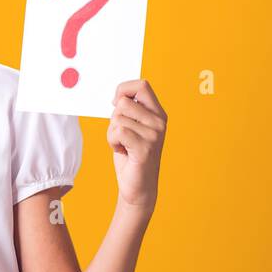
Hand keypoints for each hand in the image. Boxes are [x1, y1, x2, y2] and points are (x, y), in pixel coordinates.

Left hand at [107, 79, 166, 212]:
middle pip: (124, 102)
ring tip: (123, 145)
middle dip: (114, 117)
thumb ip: (128, 110)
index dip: (123, 89)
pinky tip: (121, 151)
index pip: (142, 85)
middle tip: (122, 134)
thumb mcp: (131, 127)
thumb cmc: (131, 155)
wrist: (139, 187)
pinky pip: (118, 132)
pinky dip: (112, 141)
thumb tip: (117, 96)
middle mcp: (159, 122)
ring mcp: (154, 135)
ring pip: (117, 118)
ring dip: (112, 133)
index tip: (116, 103)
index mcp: (158, 113)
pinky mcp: (144, 148)